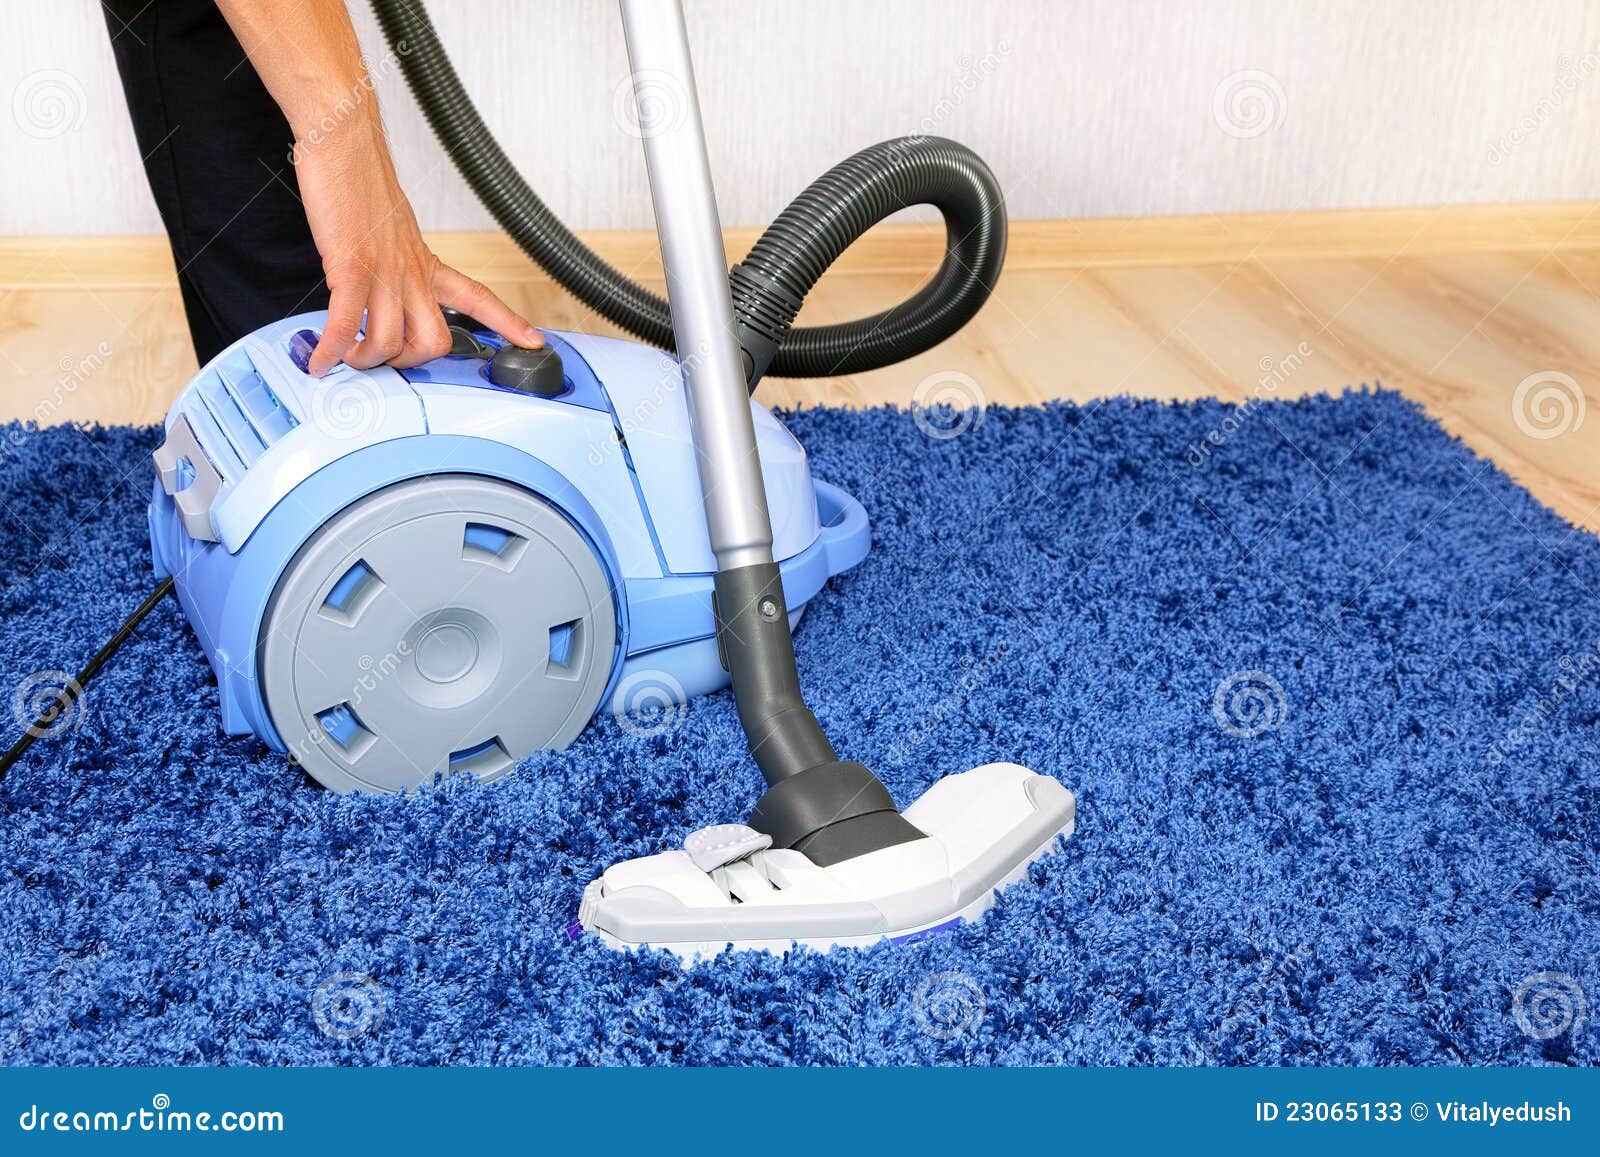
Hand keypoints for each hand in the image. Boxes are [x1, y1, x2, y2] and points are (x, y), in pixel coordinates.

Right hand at [292, 113, 541, 375]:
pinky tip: (318, 359)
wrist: (343, 139)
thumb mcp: (394, 228)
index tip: (533, 343)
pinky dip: (331, 351)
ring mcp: (384, 271)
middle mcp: (412, 271)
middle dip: (408, 362)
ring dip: (366, 361)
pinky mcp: (351, 266)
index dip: (508, 323)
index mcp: (426, 262)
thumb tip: (386, 283)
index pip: (478, 297)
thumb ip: (397, 260)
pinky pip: (346, 324)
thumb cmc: (360, 180)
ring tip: (346, 358)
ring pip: (391, 342)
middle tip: (383, 359)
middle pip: (434, 339)